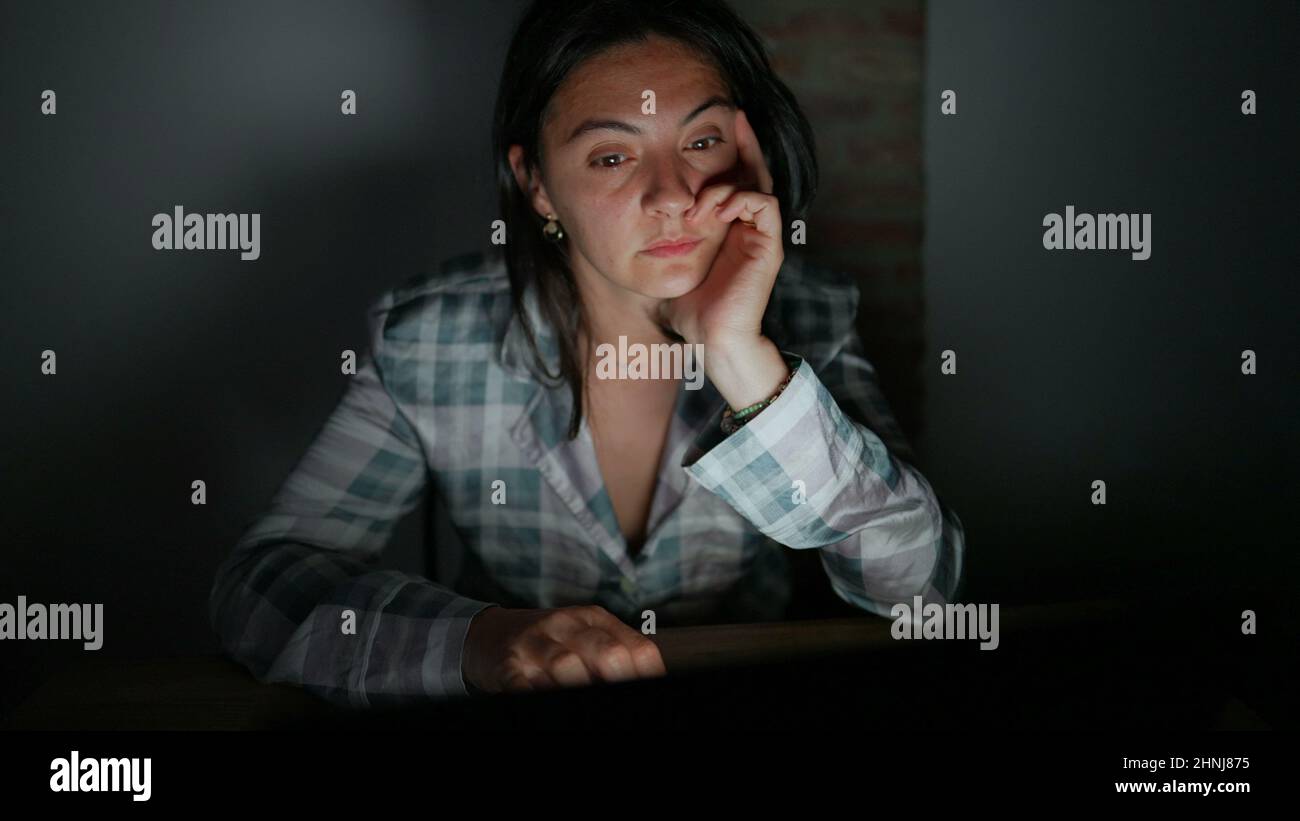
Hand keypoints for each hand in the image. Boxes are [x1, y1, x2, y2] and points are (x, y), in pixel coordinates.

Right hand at [462, 604, 666, 693]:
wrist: (489, 634)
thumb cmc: (549, 642)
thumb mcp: (585, 637)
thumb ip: (616, 653)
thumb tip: (647, 676)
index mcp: (594, 619)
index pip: (638, 648)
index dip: (649, 675)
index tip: (649, 689)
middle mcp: (567, 626)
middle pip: (607, 653)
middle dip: (619, 679)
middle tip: (620, 697)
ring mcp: (535, 643)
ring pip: (566, 665)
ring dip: (577, 685)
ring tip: (581, 698)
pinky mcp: (507, 663)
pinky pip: (522, 682)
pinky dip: (533, 692)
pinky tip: (540, 696)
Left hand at [658, 107, 782, 350]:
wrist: (711, 339)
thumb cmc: (689, 309)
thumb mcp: (666, 263)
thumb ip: (656, 240)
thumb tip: (622, 224)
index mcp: (728, 226)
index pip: (735, 178)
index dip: (729, 150)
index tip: (715, 123)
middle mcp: (749, 226)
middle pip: (754, 171)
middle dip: (743, 142)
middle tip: (731, 116)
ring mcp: (761, 235)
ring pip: (756, 184)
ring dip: (725, 185)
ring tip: (699, 206)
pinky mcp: (769, 246)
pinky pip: (765, 204)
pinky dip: (741, 198)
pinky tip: (716, 211)